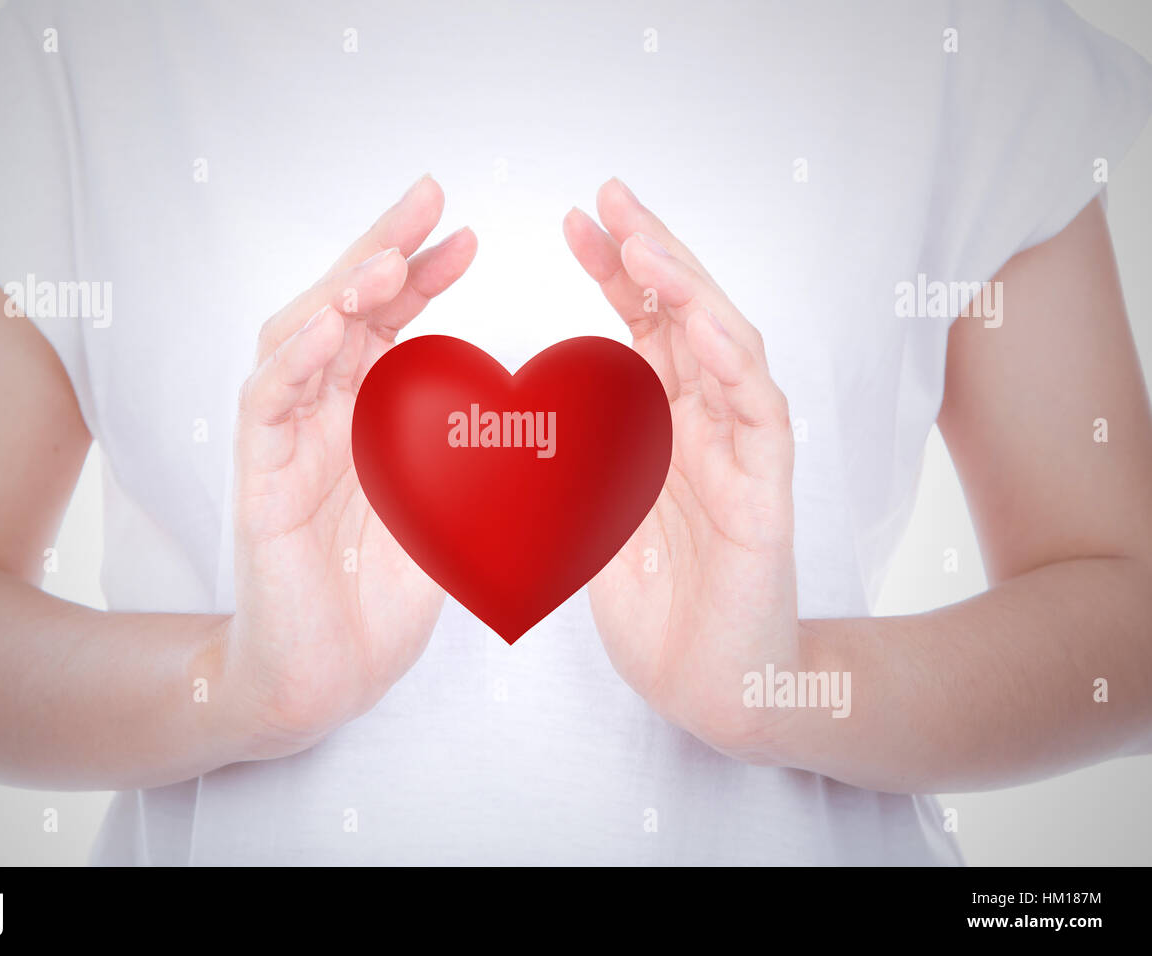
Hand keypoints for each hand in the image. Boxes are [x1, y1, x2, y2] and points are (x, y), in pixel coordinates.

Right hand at [223, 176, 476, 758]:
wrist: (326, 678)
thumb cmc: (380, 598)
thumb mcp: (449, 509)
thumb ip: (472, 452)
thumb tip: (526, 401)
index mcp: (366, 417)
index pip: (390, 324)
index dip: (425, 276)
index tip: (470, 237)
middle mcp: (321, 416)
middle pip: (342, 310)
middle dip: (383, 252)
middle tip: (428, 198)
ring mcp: (285, 444)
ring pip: (296, 341)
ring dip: (340, 294)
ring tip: (387, 259)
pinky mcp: (260, 483)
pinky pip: (267, 406)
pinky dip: (295, 361)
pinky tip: (329, 326)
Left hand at [564, 178, 798, 759]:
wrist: (708, 684)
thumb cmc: (654, 604)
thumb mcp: (587, 514)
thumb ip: (569, 454)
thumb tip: (519, 401)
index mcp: (662, 423)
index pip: (643, 326)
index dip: (614, 269)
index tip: (572, 222)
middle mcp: (707, 422)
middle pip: (685, 316)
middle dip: (650, 253)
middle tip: (610, 197)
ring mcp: (742, 451)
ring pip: (729, 347)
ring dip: (689, 292)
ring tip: (650, 242)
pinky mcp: (767, 492)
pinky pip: (759, 415)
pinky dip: (732, 366)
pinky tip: (701, 326)